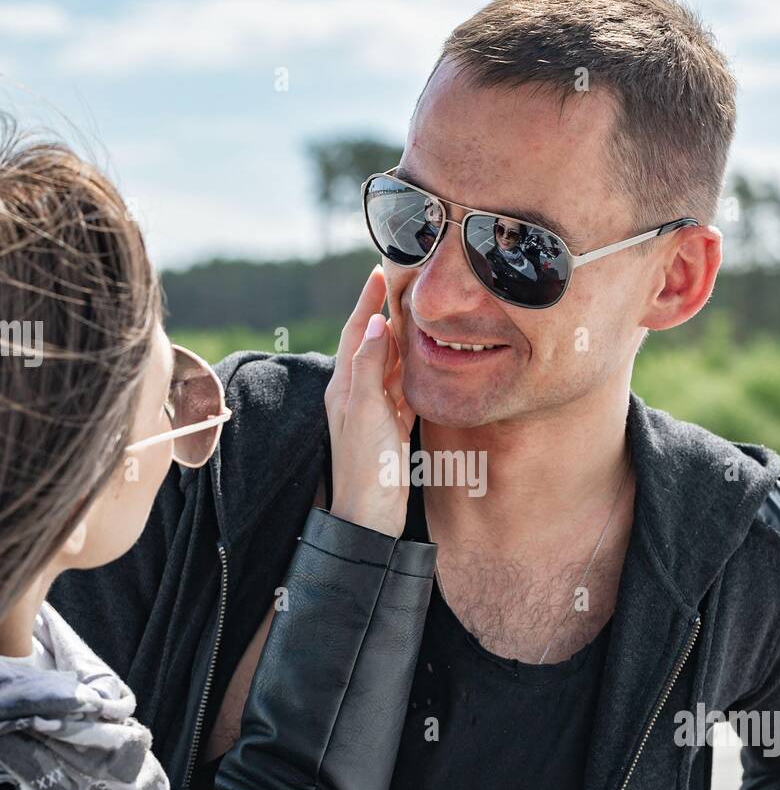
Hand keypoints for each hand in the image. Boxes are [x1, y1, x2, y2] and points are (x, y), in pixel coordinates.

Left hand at [325, 265, 415, 538]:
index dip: (366, 302)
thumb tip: (374, 325)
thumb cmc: (366, 467)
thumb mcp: (366, 410)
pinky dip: (413, 371)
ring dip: (401, 339)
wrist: (371, 517)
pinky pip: (403, 390)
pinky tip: (426, 361)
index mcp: (344, 387)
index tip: (378, 272)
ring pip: (389, 365)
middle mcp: (356, 395)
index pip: (355, 333)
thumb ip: (370, 367)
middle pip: (372, 344)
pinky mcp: (392, 428)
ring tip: (418, 313)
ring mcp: (374, 412)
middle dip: (385, 313)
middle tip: (404, 285)